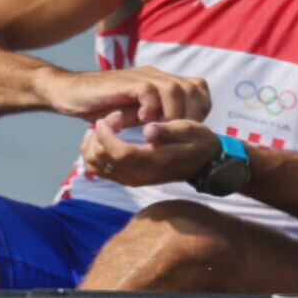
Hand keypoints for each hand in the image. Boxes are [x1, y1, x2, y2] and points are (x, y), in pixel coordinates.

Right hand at [38, 66, 210, 125]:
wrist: (68, 92)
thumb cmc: (100, 106)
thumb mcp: (133, 113)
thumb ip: (153, 117)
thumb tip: (174, 136)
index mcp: (160, 81)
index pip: (198, 88)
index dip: (200, 108)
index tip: (189, 129)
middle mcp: (154, 75)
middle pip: (192, 87)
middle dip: (192, 114)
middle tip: (179, 135)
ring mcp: (139, 76)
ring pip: (174, 88)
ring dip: (173, 113)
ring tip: (163, 130)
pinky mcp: (124, 82)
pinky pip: (149, 91)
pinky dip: (151, 108)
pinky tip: (142, 121)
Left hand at [81, 115, 222, 186]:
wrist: (205, 163)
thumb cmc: (198, 141)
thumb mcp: (190, 129)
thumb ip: (169, 130)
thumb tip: (148, 130)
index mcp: (155, 161)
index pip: (120, 152)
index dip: (108, 135)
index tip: (109, 117)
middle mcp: (140, 175)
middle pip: (102, 160)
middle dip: (98, 136)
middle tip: (108, 119)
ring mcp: (133, 180)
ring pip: (96, 167)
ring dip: (91, 146)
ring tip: (101, 127)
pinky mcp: (129, 179)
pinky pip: (100, 171)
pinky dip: (94, 155)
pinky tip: (103, 138)